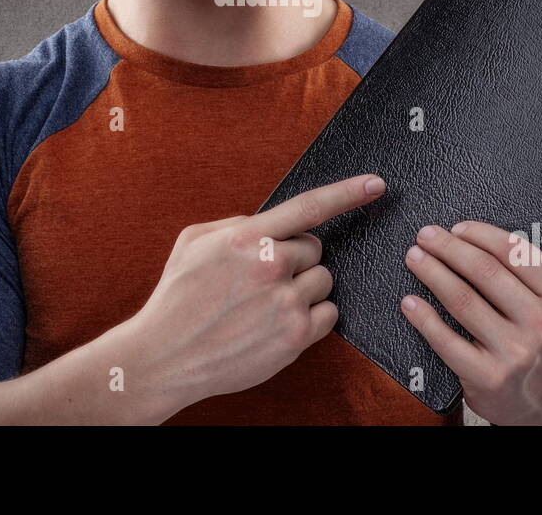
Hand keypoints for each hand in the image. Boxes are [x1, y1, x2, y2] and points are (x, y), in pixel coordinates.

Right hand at [128, 173, 385, 409]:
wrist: (165, 357)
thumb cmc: (176, 298)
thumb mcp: (194, 241)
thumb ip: (237, 224)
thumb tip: (269, 224)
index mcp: (246, 237)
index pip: (309, 207)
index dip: (347, 192)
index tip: (376, 184)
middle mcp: (270, 266)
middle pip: (315, 249)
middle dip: (295, 258)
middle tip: (262, 278)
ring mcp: (285, 303)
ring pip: (323, 281)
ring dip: (303, 288)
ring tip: (265, 304)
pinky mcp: (295, 337)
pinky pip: (329, 314)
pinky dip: (311, 316)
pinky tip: (278, 322)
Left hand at [399, 220, 541, 424]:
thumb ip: (534, 275)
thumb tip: (480, 237)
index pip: (516, 252)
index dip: (480, 234)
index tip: (457, 228)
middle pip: (484, 271)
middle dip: (448, 247)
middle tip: (426, 236)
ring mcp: (515, 353)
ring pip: (462, 300)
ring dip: (431, 272)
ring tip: (415, 258)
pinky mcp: (487, 377)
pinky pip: (445, 340)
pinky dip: (423, 317)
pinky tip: (410, 302)